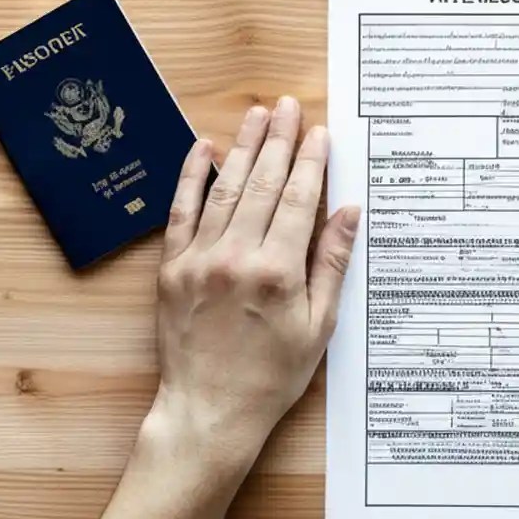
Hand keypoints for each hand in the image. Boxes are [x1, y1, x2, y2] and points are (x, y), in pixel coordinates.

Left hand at [149, 96, 359, 461]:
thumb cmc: (272, 377)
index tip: (321, 133)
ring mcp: (199, 259)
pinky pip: (182, 211)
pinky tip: (205, 148)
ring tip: (258, 115)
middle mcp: (237, 256)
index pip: (300, 200)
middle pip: (264, 184)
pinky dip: (193, 177)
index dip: (313, 162)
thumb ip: (331, 264)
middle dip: (280, 141)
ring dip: (244, 148)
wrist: (209, 412)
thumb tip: (347, 213)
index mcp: (278, 271)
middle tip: (289, 107)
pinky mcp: (171, 268)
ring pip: (226, 189)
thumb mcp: (318, 325)